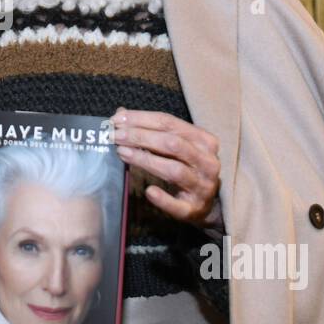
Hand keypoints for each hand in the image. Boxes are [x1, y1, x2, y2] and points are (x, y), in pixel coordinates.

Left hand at [111, 107, 222, 227]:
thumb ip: (151, 129)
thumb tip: (120, 114)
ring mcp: (202, 186)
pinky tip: (149, 191)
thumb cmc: (186, 167)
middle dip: (140, 137)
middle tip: (116, 136)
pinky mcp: (194, 209)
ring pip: (174, 170)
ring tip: (122, 153)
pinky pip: (177, 204)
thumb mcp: (175, 146)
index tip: (117, 120)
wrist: (206, 203)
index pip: (170, 123)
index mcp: (204, 141)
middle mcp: (207, 162)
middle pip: (172, 144)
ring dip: (146, 159)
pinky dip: (162, 198)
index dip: (141, 119)